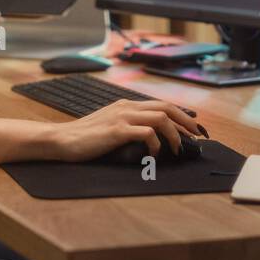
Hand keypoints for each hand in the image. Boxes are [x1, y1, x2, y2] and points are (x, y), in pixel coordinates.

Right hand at [49, 100, 204, 162]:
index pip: (160, 104)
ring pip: (160, 117)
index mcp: (126, 105)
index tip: (193, 126)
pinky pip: (147, 133)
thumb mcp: (109, 125)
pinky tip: (154, 155)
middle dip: (186, 121)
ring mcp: (122, 117)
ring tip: (178, 149)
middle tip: (197, 136)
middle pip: (166, 107)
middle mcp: (126, 106)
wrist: (62, 140)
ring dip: (174, 134)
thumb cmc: (85, 138)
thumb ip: (127, 125)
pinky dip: (156, 144)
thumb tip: (149, 137)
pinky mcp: (117, 130)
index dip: (180, 114)